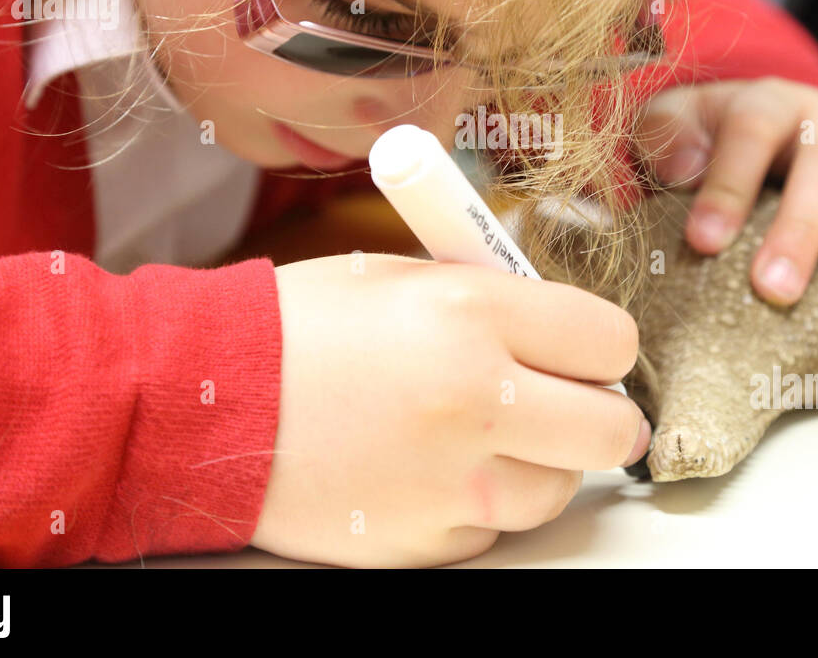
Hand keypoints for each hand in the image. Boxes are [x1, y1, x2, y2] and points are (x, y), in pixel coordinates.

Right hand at [252, 254, 648, 567]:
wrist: (206, 400)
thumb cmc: (300, 329)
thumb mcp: (407, 277)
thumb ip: (498, 304)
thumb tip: (567, 335)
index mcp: (473, 313)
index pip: (611, 340)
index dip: (601, 347)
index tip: (585, 354)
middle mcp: (476, 398)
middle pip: (611, 429)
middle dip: (599, 415)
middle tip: (570, 404)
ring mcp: (452, 479)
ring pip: (559, 489)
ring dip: (538, 464)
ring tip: (481, 435)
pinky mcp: (425, 539)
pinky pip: (493, 528)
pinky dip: (477, 502)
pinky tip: (429, 468)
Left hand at [632, 77, 817, 309]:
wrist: (775, 129)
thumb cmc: (716, 139)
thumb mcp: (677, 125)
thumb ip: (667, 137)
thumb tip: (681, 168)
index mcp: (770, 104)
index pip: (750, 132)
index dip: (728, 185)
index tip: (704, 242)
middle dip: (803, 229)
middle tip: (776, 289)